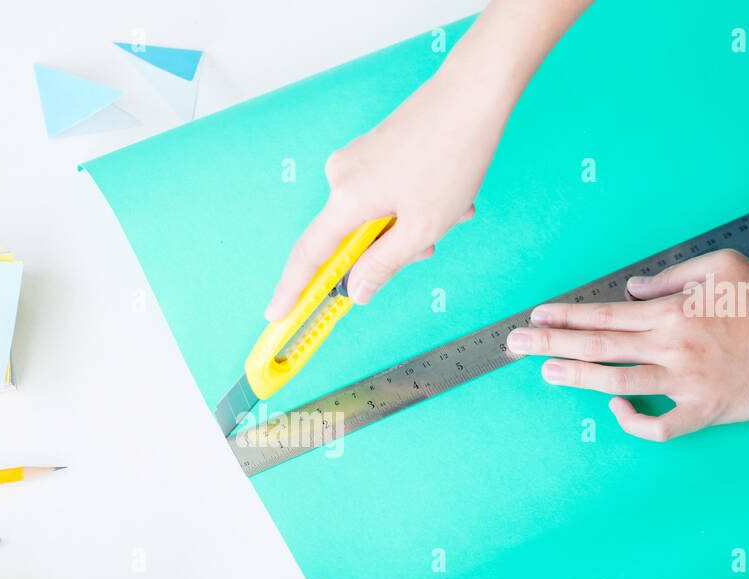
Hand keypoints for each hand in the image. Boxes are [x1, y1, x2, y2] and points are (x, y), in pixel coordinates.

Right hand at [261, 0, 596, 320]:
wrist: (472, 94)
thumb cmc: (451, 156)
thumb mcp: (421, 228)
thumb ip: (383, 265)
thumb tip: (356, 291)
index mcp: (347, 199)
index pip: (309, 256)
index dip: (292, 290)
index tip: (277, 314)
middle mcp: (342, 176)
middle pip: (351, 239)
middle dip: (392, 250)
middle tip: (430, 245)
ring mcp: (357, 160)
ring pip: (376, 218)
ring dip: (412, 225)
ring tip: (451, 210)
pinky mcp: (373, 150)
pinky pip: (385, 195)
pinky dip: (414, 204)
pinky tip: (447, 193)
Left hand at [503, 250, 748, 440]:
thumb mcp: (722, 267)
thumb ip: (672, 277)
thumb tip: (634, 289)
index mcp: (672, 312)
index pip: (605, 313)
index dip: (565, 316)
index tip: (536, 316)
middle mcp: (671, 346)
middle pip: (599, 345)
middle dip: (552, 343)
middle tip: (516, 344)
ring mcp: (685, 380)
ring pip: (618, 381)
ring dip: (577, 376)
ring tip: (546, 372)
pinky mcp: (704, 409)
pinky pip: (659, 425)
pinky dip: (633, 422)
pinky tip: (615, 411)